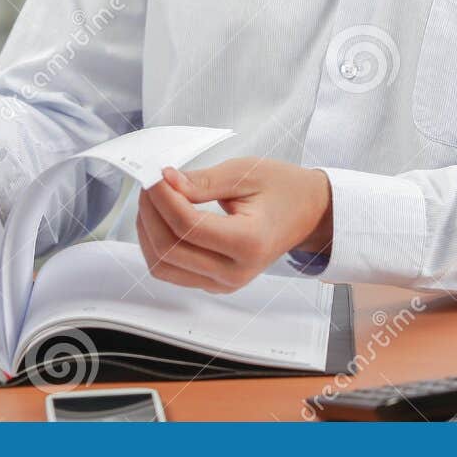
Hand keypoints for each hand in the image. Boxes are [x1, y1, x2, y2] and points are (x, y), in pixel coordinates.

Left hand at [136, 157, 333, 293]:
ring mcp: (222, 283)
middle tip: (150, 182)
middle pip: (170, 249)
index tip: (156, 175)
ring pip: (163, 266)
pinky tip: (161, 217)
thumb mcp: (246, 173)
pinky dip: (157, 243)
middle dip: (150, 212)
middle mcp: (234, 272)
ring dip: (148, 231)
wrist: (308, 213)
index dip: (164, 198)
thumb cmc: (284, 189)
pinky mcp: (213, 283)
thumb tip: (165, 181)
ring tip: (152, 199)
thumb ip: (203, 182)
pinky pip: (171, 270)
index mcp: (249, 243)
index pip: (189, 227)